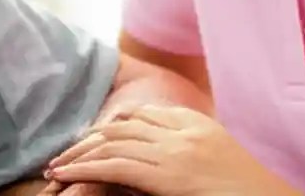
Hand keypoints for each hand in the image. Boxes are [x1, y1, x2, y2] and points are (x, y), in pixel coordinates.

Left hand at [44, 106, 296, 195]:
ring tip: (56, 168)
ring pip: (112, 145)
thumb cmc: (249, 188)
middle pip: (123, 127)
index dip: (113, 126)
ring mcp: (174, 151)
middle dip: (89, 140)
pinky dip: (85, 169)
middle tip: (64, 154)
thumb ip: (192, 150)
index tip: (93, 137)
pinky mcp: (167, 175)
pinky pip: (115, 166)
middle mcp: (182, 131)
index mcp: (197, 123)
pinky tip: (67, 176)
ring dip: (78, 156)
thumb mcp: (219, 160)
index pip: (145, 115)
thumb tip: (169, 160)